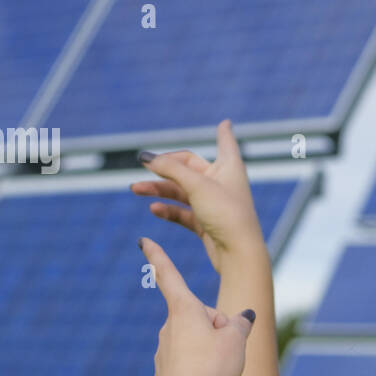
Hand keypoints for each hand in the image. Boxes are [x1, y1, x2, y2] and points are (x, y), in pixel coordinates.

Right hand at [130, 120, 266, 272]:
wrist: (238, 253)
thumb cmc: (226, 213)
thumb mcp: (196, 184)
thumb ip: (170, 168)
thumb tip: (146, 157)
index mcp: (229, 166)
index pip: (225, 142)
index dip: (223, 133)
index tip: (225, 123)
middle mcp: (223, 182)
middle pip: (189, 167)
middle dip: (165, 166)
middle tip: (142, 164)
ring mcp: (214, 203)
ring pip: (182, 191)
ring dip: (159, 189)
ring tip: (136, 188)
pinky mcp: (207, 224)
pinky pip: (183, 212)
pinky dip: (168, 209)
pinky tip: (154, 209)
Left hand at [140, 236, 255, 375]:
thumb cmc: (213, 367)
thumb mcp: (236, 340)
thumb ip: (240, 324)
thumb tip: (242, 319)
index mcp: (184, 310)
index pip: (169, 276)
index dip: (157, 256)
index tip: (142, 240)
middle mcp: (168, 327)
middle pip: (199, 317)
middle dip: (218, 327)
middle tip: (229, 348)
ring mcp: (164, 351)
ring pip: (196, 341)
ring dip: (212, 349)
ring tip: (219, 369)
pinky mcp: (165, 373)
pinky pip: (190, 364)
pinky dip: (202, 369)